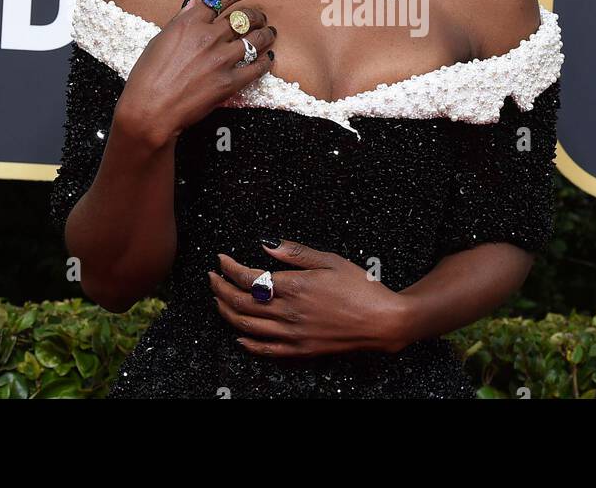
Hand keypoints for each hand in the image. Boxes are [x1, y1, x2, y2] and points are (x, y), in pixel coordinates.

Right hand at [114, 0, 277, 149]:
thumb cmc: (148, 76)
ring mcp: (221, 59)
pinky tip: (269, 57)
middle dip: (256, 14)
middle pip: (243, 18)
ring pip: (255, 38)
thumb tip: (193, 0)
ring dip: (266, 34)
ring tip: (270, 33)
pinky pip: (257, 67)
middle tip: (260, 17)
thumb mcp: (160, 39)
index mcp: (190, 23)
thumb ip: (180, 19)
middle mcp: (209, 37)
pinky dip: (266, 61)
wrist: (150, 109)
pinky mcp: (230, 82)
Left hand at [207, 239, 409, 357]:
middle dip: (219, 289)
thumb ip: (295, 253)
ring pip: (245, 326)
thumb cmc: (361, 287)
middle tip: (212, 278)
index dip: (229, 268)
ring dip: (226, 312)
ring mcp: (292, 334)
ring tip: (219, 300)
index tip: (221, 260)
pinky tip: (239, 334)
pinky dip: (246, 342)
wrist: (382, 321)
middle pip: (239, 303)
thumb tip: (266, 244)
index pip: (248, 278)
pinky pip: (264, 349)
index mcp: (294, 286)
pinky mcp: (300, 350)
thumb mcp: (330, 260)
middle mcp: (288, 312)